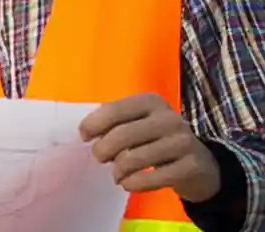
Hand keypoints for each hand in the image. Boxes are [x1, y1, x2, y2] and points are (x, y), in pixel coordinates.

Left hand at [79, 92, 220, 202]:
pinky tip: (129, 184)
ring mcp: (183, 142)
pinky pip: (151, 178)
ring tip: (117, 174)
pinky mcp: (191, 167)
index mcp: (151, 101)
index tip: (84, 137)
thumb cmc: (157, 140)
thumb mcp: (139, 124)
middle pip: (122, 135)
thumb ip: (115, 123)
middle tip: (99, 158)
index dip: (93, 124)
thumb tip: (86, 133)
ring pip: (134, 159)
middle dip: (102, 150)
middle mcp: (169, 118)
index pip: (114, 110)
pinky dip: (133, 184)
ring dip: (118, 171)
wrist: (201, 165)